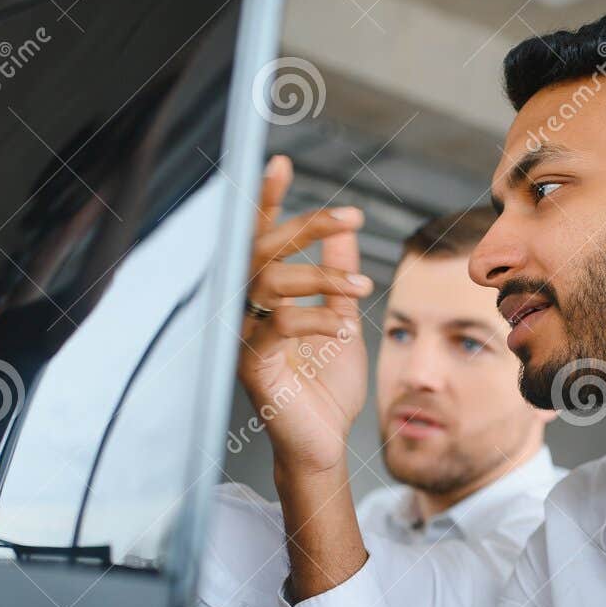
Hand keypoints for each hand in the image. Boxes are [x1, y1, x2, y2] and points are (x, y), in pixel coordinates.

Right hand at [238, 156, 372, 476]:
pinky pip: (276, 327)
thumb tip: (344, 232)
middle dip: (306, 227)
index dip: (266, 199)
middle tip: (350, 218)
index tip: (280, 162)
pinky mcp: (250, 366)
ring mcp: (242, 337)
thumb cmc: (326, 387)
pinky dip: (313, 320)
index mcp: (264, 296)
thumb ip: (337, 276)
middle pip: (263, 249)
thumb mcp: (340, 319)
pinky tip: (342, 327)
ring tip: (362, 290)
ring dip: (320, 278)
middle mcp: (244, 310)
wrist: (323, 444)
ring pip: (270, 283)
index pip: (260, 237)